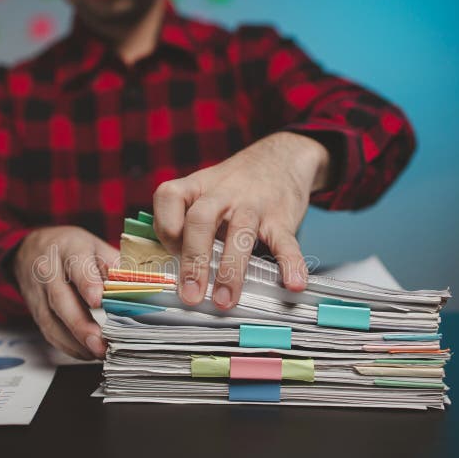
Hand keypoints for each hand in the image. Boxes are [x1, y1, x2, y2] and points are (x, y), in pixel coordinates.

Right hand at [14, 226, 118, 359]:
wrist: (31, 248)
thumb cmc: (71, 248)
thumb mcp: (95, 246)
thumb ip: (115, 265)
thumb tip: (139, 286)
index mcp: (69, 249)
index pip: (77, 265)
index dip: (87, 283)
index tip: (98, 301)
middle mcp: (48, 271)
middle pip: (61, 299)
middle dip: (80, 325)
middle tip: (100, 343)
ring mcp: (38, 293)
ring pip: (51, 320)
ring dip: (75, 341)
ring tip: (97, 353)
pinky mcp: (35, 311)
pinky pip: (48, 332)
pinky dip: (67, 346)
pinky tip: (86, 353)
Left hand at [152, 131, 329, 309]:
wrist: (282, 157)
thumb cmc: (234, 186)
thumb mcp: (203, 192)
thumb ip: (187, 225)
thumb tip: (178, 274)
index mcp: (197, 186)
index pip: (168, 197)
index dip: (165, 227)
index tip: (170, 254)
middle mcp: (223, 193)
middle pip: (201, 220)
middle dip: (193, 260)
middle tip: (191, 295)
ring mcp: (253, 205)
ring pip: (240, 234)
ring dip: (231, 271)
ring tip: (225, 300)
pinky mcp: (282, 217)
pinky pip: (286, 242)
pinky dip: (290, 264)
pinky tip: (293, 284)